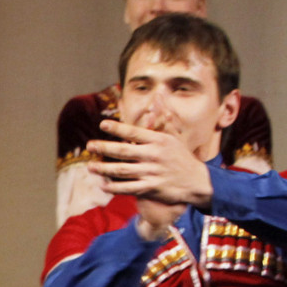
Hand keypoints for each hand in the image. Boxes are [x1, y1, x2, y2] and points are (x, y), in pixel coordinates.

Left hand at [88, 116, 211, 238]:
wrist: (197, 181)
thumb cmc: (181, 156)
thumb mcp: (174, 137)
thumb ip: (161, 121)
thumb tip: (157, 98)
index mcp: (158, 140)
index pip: (134, 132)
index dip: (117, 128)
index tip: (102, 125)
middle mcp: (154, 155)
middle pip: (124, 151)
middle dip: (104, 148)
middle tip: (89, 146)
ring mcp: (152, 172)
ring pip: (122, 170)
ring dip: (104, 169)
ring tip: (90, 167)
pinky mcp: (151, 188)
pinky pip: (128, 188)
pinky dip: (114, 188)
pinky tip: (103, 186)